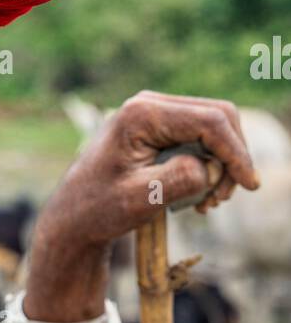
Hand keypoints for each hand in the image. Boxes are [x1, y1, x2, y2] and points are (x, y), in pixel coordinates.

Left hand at [23, 91, 260, 322]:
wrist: (73, 218)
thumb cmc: (98, 209)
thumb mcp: (138, 199)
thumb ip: (178, 180)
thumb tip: (210, 167)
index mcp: (141, 114)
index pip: (209, 121)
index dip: (235, 152)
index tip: (249, 185)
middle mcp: (149, 104)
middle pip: (218, 117)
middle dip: (230, 157)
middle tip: (221, 199)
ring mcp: (155, 114)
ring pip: (214, 128)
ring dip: (221, 165)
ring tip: (207, 203)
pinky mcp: (159, 129)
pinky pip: (201, 139)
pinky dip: (209, 165)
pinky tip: (199, 195)